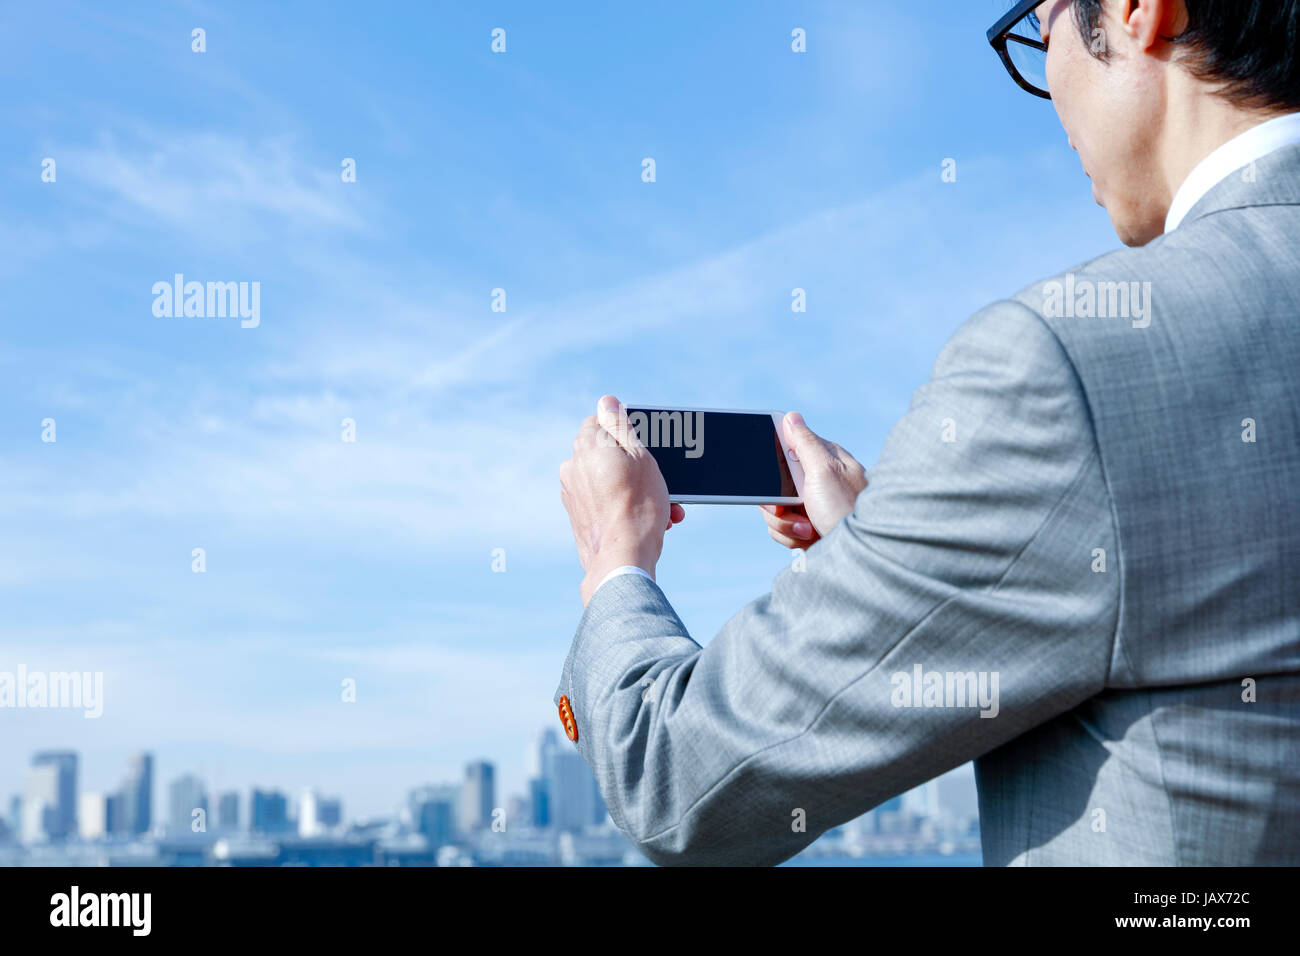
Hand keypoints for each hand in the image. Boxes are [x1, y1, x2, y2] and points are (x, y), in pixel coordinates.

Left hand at [560, 395, 685, 604]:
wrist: (622, 560)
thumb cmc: (638, 508)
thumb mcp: (639, 457)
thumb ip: (620, 426)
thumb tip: (606, 401)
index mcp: (586, 448)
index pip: (599, 422)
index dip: (625, 431)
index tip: (646, 445)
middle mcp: (573, 469)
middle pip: (608, 454)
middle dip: (639, 466)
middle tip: (664, 481)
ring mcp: (573, 494)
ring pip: (610, 481)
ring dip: (638, 489)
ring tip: (666, 508)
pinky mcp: (578, 517)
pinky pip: (604, 502)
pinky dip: (625, 505)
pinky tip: (651, 520)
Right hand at [760, 411, 866, 548]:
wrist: (862, 556)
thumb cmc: (846, 510)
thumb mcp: (824, 470)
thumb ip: (805, 442)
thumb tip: (791, 416)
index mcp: (824, 458)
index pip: (784, 451)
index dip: (774, 468)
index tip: (777, 483)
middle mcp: (818, 480)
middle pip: (775, 485)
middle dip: (778, 504)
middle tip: (794, 512)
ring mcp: (814, 505)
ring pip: (776, 510)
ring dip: (786, 525)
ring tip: (810, 530)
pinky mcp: (810, 527)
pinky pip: (784, 530)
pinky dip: (792, 537)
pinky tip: (811, 539)